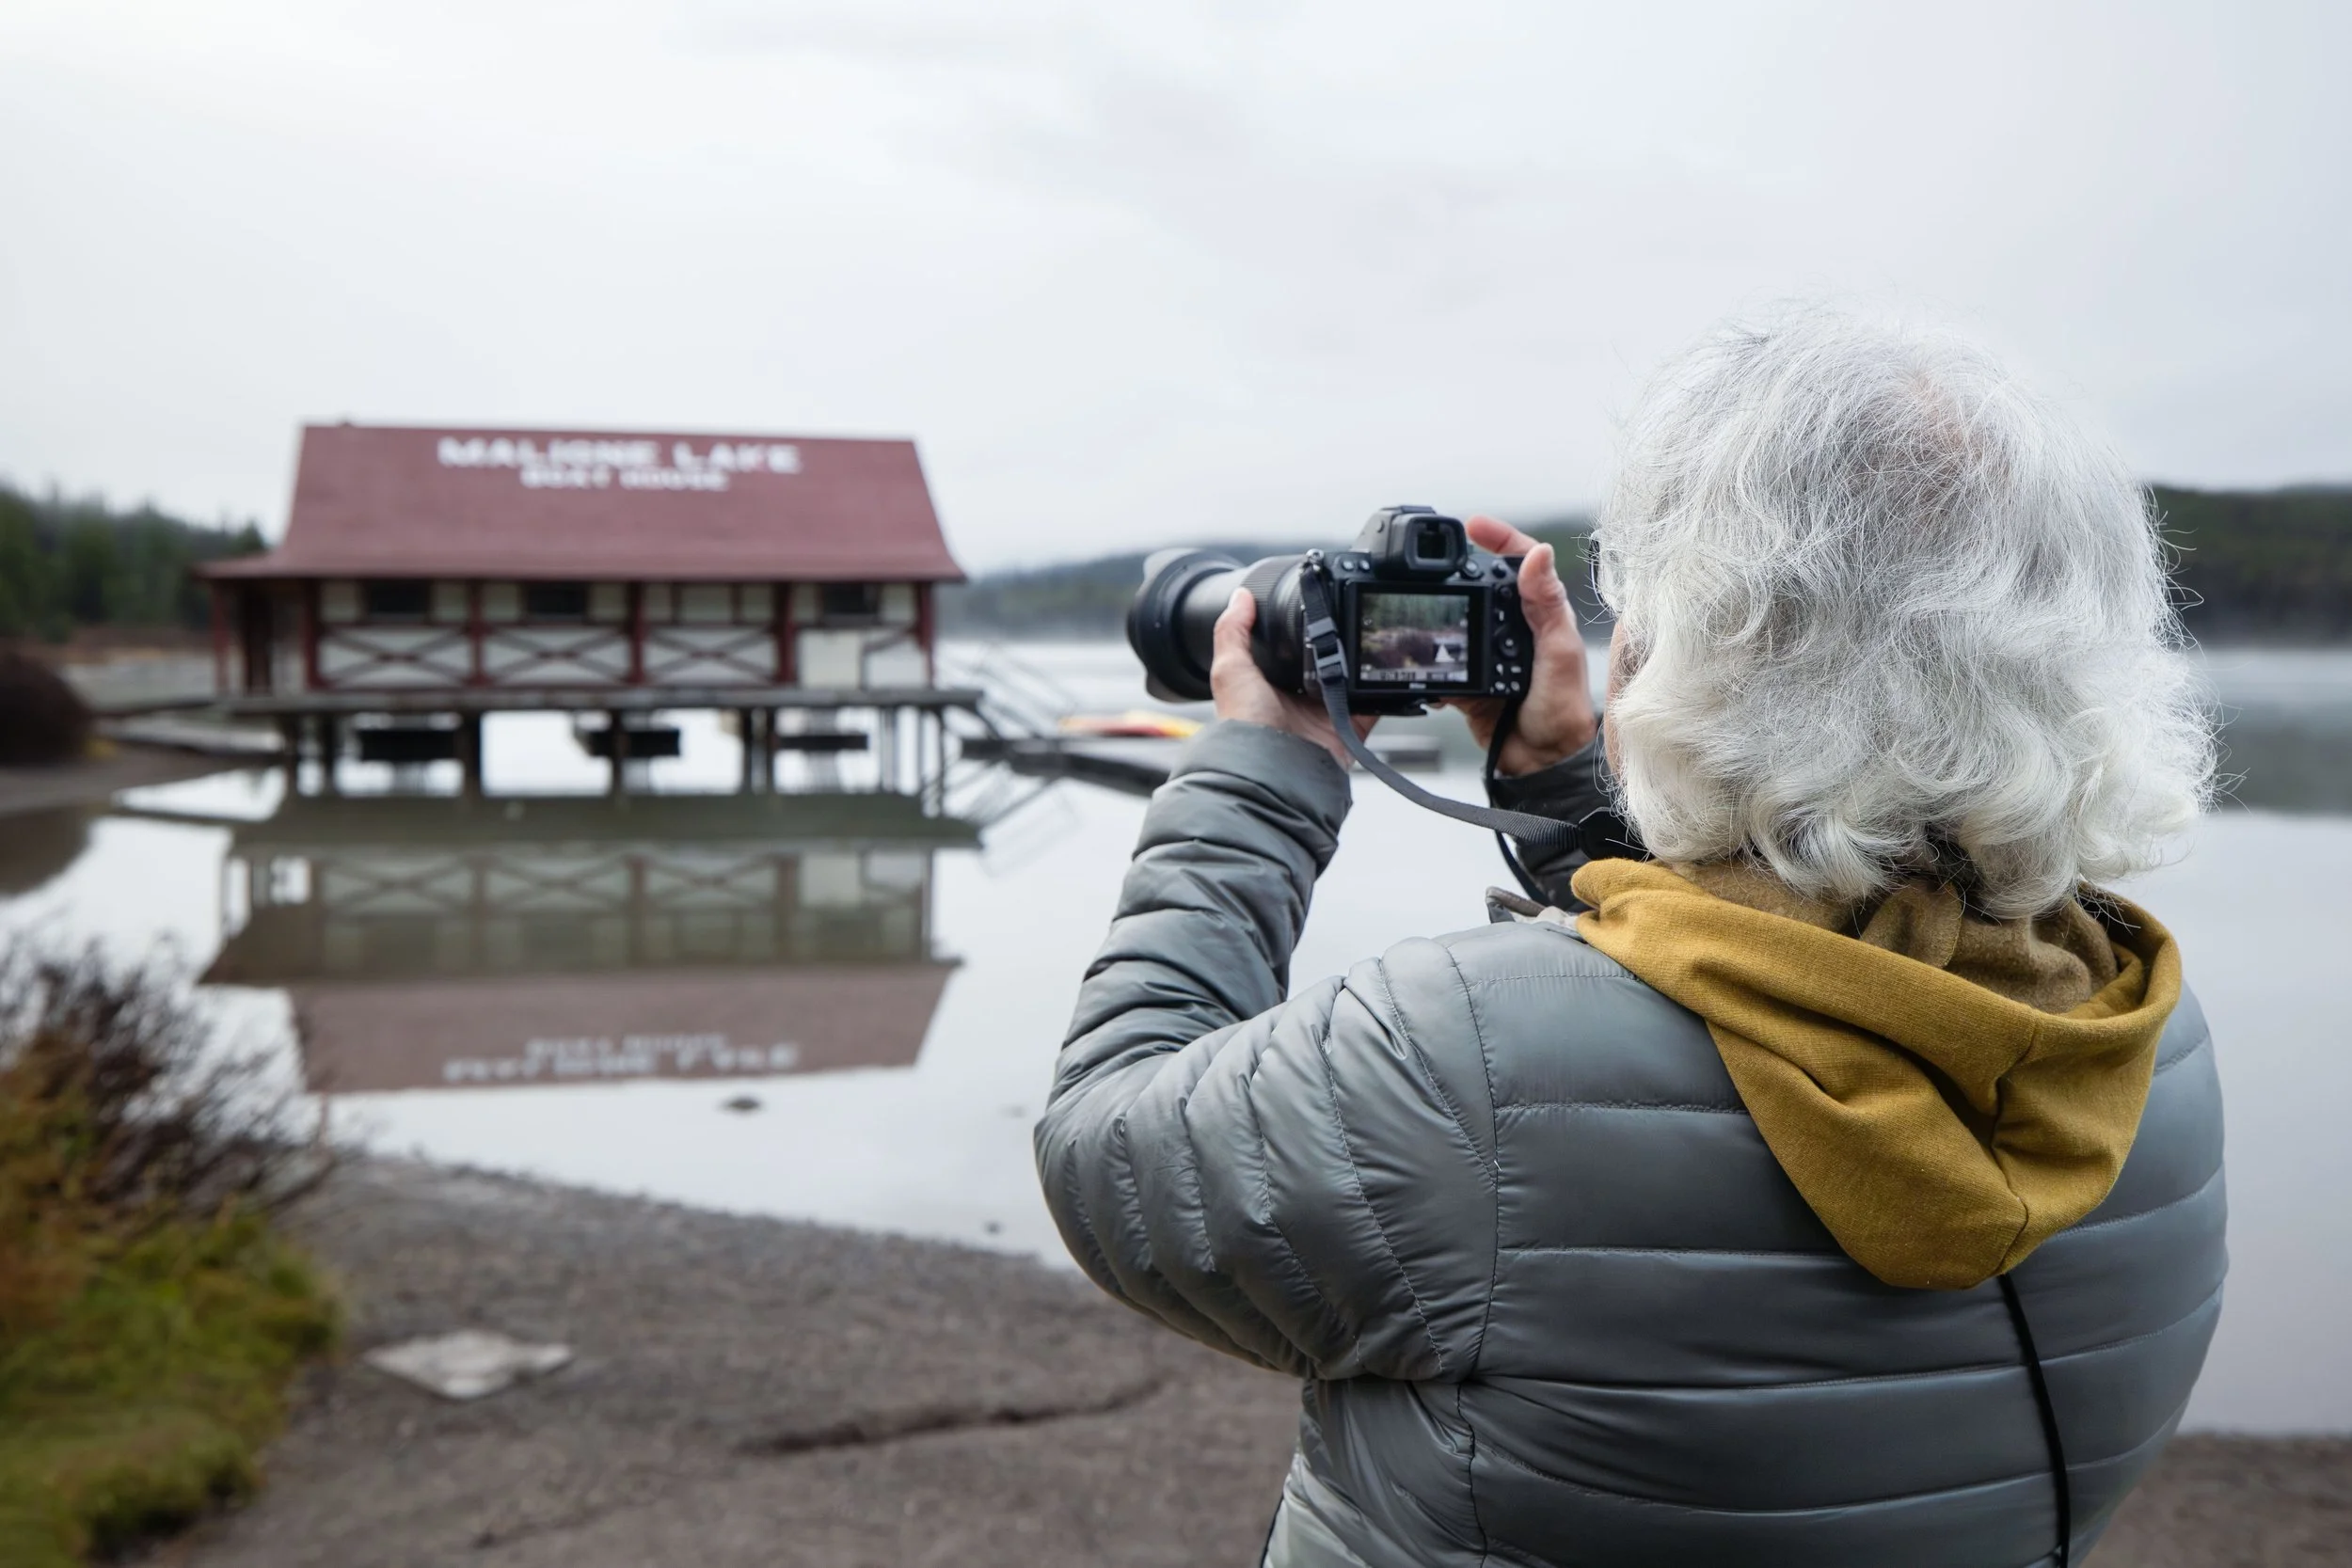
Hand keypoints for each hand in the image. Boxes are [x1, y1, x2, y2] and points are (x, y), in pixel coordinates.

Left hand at [1211, 589, 1376, 767]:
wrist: (1272, 768)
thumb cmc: (1244, 726)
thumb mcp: (1230, 671)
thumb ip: (1233, 631)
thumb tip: (1240, 597)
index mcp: (1273, 683)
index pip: (1293, 649)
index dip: (1304, 629)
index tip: (1316, 606)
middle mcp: (1300, 699)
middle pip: (1327, 662)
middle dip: (1339, 644)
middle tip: (1348, 620)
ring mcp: (1327, 713)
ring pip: (1353, 680)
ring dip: (1361, 664)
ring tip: (1368, 640)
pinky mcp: (1349, 727)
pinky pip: (1374, 705)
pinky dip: (1382, 691)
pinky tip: (1383, 672)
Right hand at [1443, 515, 1598, 775]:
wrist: (1541, 764)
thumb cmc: (1564, 713)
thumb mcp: (1558, 653)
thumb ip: (1548, 605)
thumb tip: (1539, 554)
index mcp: (1544, 614)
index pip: (1522, 564)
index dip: (1499, 539)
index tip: (1473, 525)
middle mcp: (1518, 629)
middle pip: (1485, 584)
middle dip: (1460, 567)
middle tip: (1436, 558)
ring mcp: (1492, 654)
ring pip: (1461, 618)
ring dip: (1442, 609)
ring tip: (1421, 599)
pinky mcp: (1471, 680)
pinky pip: (1444, 660)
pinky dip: (1431, 657)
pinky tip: (1421, 653)